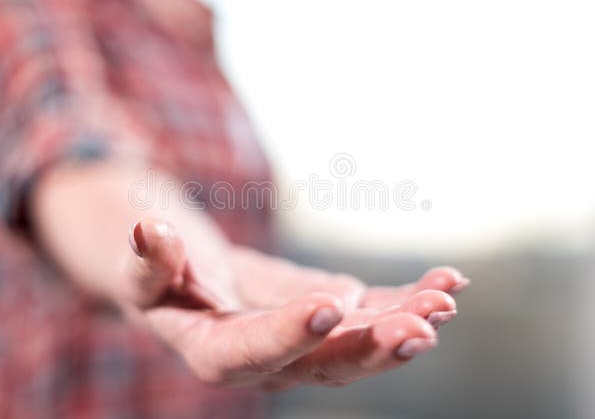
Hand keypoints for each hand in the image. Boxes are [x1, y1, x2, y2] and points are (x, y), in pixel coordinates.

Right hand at [117, 219, 469, 388]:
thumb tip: (148, 231)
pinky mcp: (334, 318)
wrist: (191, 282)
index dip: (288, 334)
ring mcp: (308, 343)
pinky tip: (451, 281)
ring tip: (445, 302)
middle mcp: (269, 362)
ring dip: (404, 325)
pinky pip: (375, 313)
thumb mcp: (143, 268)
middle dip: (372, 347)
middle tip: (420, 328)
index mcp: (215, 353)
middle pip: (323, 363)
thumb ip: (148, 261)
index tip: (328, 304)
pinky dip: (411, 299)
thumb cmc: (161, 276)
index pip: (250, 354)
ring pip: (360, 344)